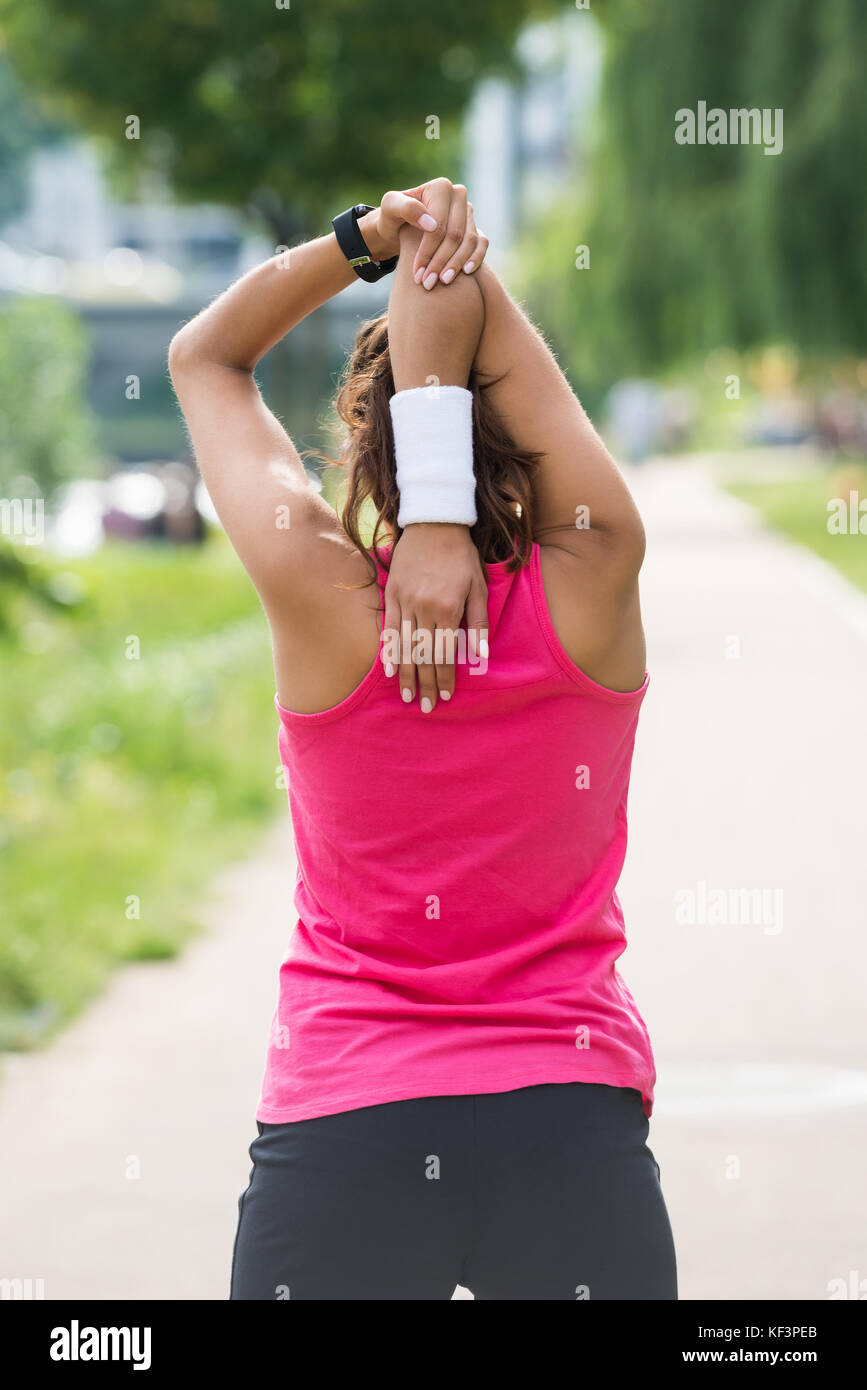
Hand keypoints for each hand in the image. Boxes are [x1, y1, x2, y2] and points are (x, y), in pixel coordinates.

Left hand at [358, 178, 488, 283]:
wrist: (400, 226)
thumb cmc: (392, 216)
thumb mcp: (390, 207)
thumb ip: (406, 208)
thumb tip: (432, 224)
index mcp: (441, 187)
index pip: (439, 225)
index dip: (428, 251)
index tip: (417, 273)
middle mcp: (459, 196)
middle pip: (455, 235)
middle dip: (441, 262)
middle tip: (428, 284)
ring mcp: (468, 212)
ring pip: (469, 241)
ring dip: (456, 265)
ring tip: (442, 282)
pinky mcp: (474, 226)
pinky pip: (482, 243)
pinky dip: (476, 258)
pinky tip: (466, 272)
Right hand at [382, 524, 488, 711]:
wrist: (434, 523)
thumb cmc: (462, 556)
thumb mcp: (479, 586)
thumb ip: (478, 622)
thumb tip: (480, 655)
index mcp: (448, 607)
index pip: (445, 652)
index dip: (444, 677)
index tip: (444, 697)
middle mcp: (424, 607)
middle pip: (423, 654)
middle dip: (424, 683)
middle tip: (423, 706)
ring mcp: (404, 600)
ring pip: (404, 646)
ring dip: (406, 674)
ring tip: (406, 696)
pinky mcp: (391, 593)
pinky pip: (389, 628)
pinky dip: (389, 651)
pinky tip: (389, 670)